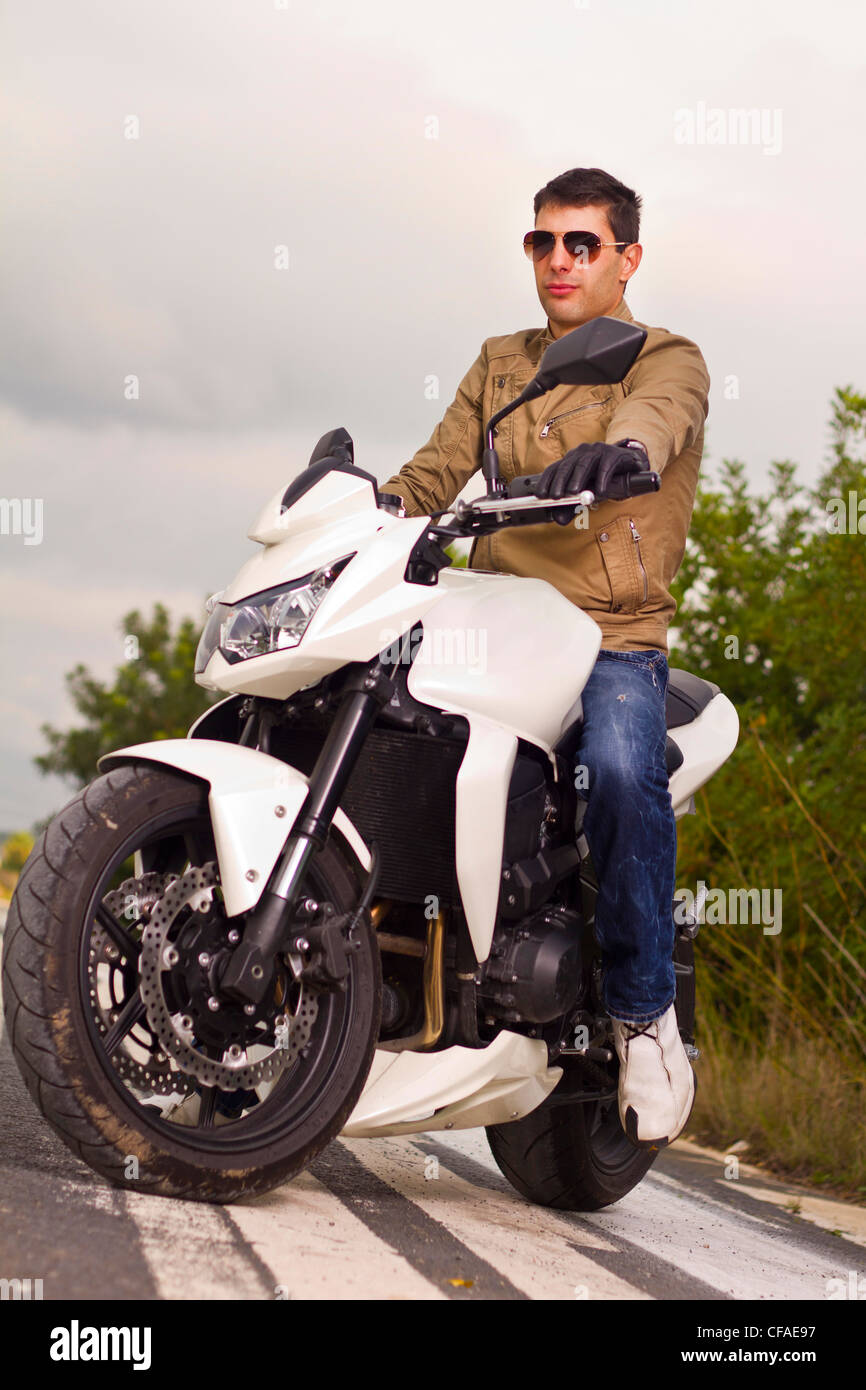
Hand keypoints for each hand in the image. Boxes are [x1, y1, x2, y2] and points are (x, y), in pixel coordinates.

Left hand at [535, 441, 649, 499]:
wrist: (630, 466)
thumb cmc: (604, 480)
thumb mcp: (586, 494)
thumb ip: (571, 507)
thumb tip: (558, 520)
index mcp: (571, 460)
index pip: (554, 469)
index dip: (546, 481)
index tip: (540, 495)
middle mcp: (582, 452)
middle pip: (567, 466)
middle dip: (559, 482)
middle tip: (555, 496)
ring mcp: (598, 450)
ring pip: (585, 463)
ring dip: (578, 478)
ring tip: (574, 492)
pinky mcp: (614, 454)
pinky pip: (606, 466)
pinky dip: (602, 479)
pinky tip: (601, 491)